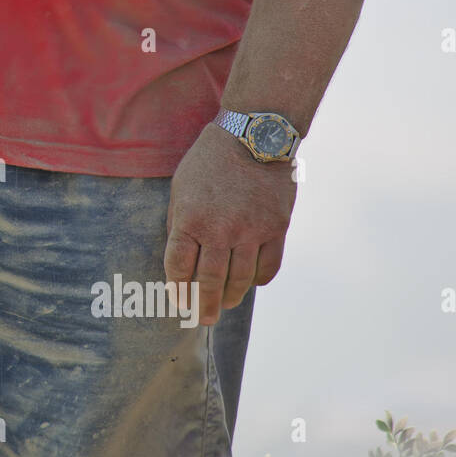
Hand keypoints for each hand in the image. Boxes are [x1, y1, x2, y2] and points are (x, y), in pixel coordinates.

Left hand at [163, 123, 296, 324]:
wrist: (254, 136)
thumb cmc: (209, 161)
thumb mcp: (180, 188)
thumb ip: (179, 223)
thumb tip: (181, 257)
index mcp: (189, 219)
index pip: (179, 268)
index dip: (178, 290)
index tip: (179, 303)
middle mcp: (220, 230)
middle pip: (209, 282)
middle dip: (204, 306)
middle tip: (203, 320)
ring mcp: (251, 231)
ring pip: (240, 279)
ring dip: (231, 297)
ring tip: (225, 305)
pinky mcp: (277, 228)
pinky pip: (268, 267)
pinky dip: (258, 279)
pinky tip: (250, 282)